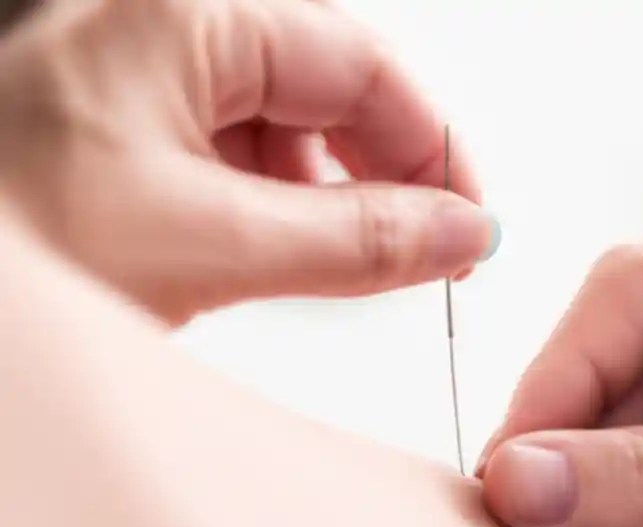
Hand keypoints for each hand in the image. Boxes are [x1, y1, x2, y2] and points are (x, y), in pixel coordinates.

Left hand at [0, 0, 497, 324]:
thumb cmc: (6, 252)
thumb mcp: (205, 247)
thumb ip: (356, 240)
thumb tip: (460, 233)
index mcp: (179, 19)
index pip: (360, 61)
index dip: (432, 144)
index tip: (470, 222)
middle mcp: (160, 32)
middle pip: (329, 84)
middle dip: (387, 170)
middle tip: (429, 249)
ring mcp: (140, 81)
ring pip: (288, 123)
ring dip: (335, 194)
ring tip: (353, 261)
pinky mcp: (124, 132)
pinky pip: (238, 153)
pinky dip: (281, 206)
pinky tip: (288, 250)